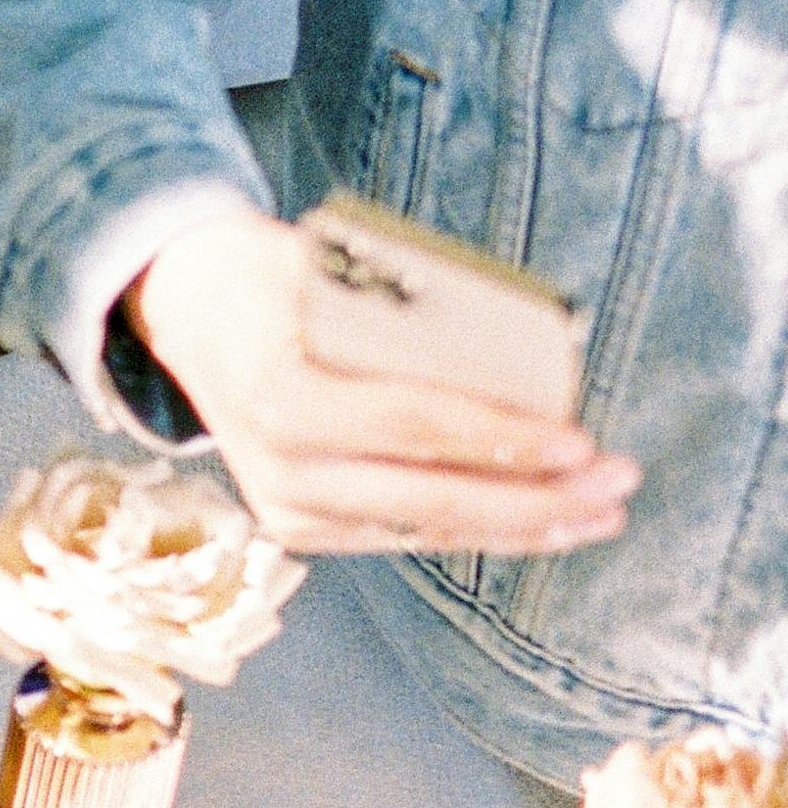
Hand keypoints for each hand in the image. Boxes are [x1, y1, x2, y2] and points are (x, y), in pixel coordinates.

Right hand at [127, 206, 637, 557]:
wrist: (191, 313)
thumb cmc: (276, 278)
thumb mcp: (333, 271)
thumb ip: (410, 320)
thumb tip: (534, 356)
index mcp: (283, 397)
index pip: (414, 427)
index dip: (503, 439)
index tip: (580, 441)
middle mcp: (280, 469)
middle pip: (430, 500)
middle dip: (535, 501)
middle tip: (616, 487)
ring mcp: (287, 509)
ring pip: (424, 531)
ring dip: (520, 528)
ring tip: (597, 514)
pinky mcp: (301, 529)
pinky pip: (405, 536)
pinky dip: (475, 531)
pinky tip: (537, 523)